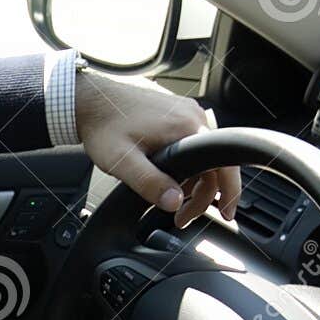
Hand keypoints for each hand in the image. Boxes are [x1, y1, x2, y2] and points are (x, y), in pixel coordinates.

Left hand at [75, 68, 240, 229]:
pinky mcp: (177, 113)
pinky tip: (170, 179)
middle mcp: (193, 116)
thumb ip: (150, 182)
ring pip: (203, 155)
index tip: (227, 215)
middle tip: (183, 218)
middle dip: (203, 196)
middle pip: (214, 163)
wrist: (90, 101)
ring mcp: (186, 112)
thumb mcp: (122, 162)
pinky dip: (188, 165)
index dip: (229, 193)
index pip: (223, 164)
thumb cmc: (103, 126)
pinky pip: (193, 144)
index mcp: (186, 127)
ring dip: (194, 181)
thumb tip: (174, 202)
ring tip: (173, 202)